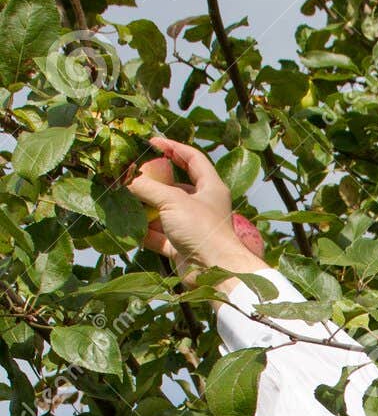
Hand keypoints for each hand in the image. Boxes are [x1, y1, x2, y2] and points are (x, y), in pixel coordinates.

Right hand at [124, 136, 266, 289]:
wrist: (215, 272)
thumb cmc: (201, 229)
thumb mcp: (173, 200)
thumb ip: (147, 187)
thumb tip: (125, 179)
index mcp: (210, 187)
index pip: (193, 159)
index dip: (173, 148)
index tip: (152, 142)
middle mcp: (202, 206)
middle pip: (175, 186)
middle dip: (153, 181)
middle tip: (132, 173)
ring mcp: (192, 228)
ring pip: (165, 213)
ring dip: (146, 207)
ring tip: (124, 198)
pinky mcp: (182, 248)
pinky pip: (160, 237)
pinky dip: (145, 232)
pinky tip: (128, 226)